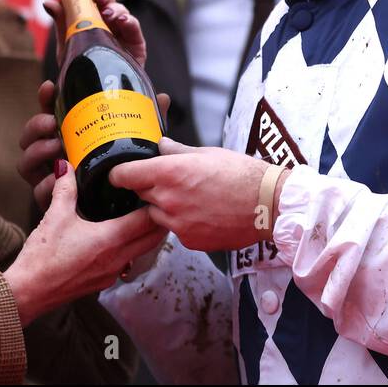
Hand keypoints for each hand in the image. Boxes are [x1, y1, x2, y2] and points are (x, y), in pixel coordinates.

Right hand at [2, 160, 167, 326]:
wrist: (28, 293)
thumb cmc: (42, 257)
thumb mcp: (55, 216)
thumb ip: (65, 188)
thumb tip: (65, 165)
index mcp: (111, 239)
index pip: (148, 220)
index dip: (155, 204)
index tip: (155, 190)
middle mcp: (118, 258)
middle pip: (154, 238)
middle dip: (159, 220)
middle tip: (157, 201)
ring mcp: (113, 273)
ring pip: (143, 252)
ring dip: (148, 236)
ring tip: (143, 217)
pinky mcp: (104, 282)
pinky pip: (128, 262)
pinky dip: (132, 249)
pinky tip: (121, 238)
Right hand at [19, 79, 170, 210]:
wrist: (117, 229)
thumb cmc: (123, 183)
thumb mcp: (132, 150)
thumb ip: (143, 125)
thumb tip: (163, 99)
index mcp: (67, 139)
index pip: (50, 114)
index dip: (45, 99)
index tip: (50, 86)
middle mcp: (53, 159)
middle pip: (31, 137)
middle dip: (36, 126)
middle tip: (53, 123)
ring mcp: (49, 181)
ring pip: (27, 163)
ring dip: (38, 152)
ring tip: (57, 148)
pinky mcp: (51, 206)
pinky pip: (39, 193)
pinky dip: (46, 185)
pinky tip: (56, 178)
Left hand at [41, 0, 147, 66]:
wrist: (98, 94)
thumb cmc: (82, 70)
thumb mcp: (67, 46)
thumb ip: (61, 24)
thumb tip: (48, 2)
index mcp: (87, 15)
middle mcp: (104, 18)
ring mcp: (120, 29)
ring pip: (120, 7)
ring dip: (114, 6)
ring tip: (108, 15)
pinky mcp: (135, 43)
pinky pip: (133, 26)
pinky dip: (128, 20)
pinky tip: (122, 22)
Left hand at [108, 138, 284, 251]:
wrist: (267, 205)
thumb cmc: (241, 174)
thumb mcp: (207, 153)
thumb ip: (177, 152)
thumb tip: (161, 146)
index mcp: (169, 172)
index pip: (124, 176)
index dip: (120, 175)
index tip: (120, 175)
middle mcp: (168, 199)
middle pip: (141, 195)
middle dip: (149, 188)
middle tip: (169, 182)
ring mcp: (177, 224)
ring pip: (156, 214)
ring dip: (164, 207)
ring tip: (190, 199)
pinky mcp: (189, 240)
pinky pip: (175, 230)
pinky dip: (182, 223)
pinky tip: (201, 213)